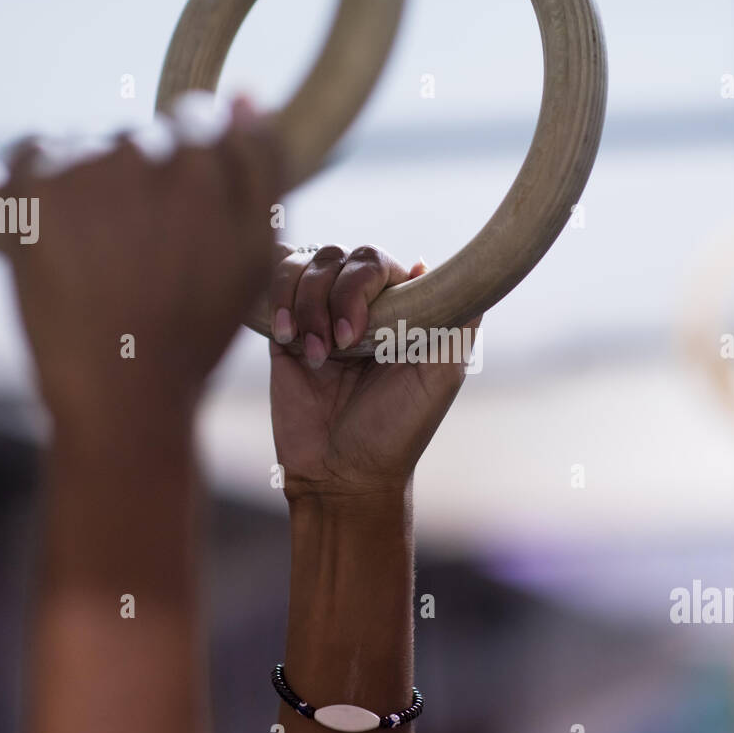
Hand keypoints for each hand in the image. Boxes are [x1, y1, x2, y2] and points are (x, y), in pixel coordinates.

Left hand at [2, 94, 284, 430]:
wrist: (119, 392)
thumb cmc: (193, 330)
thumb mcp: (254, 256)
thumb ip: (258, 170)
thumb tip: (245, 94)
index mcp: (212, 167)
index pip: (204, 124)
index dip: (192, 175)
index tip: (180, 224)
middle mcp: (152, 153)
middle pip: (148, 137)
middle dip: (147, 181)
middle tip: (141, 256)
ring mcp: (88, 166)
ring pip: (94, 147)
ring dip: (95, 186)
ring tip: (101, 259)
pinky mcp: (32, 182)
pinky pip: (36, 153)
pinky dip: (42, 188)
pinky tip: (59, 242)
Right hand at [267, 243, 478, 499]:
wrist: (341, 476)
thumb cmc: (397, 431)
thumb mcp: (441, 376)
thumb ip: (457, 320)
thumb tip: (442, 265)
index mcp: (401, 312)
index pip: (381, 263)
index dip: (368, 282)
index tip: (362, 330)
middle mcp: (362, 308)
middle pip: (343, 256)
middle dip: (338, 295)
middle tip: (341, 343)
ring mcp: (321, 316)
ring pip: (309, 266)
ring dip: (309, 305)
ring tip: (316, 355)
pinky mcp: (285, 333)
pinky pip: (276, 284)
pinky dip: (280, 300)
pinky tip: (288, 338)